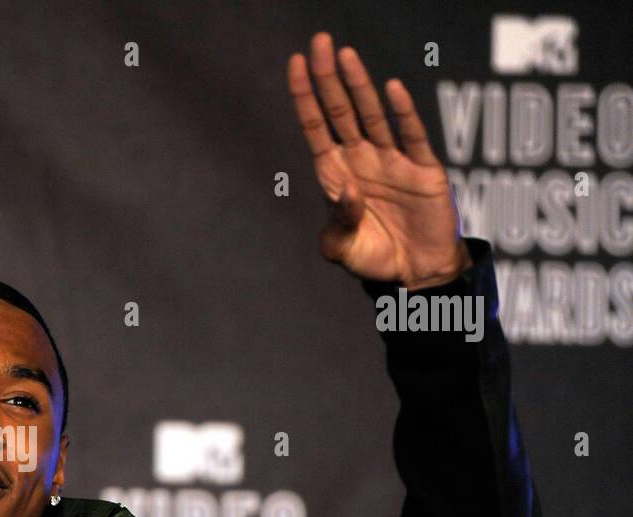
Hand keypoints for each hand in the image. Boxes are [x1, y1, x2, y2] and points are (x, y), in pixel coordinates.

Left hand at [287, 32, 470, 289]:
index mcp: (336, 175)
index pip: (317, 126)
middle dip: (328, 78)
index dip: (305, 96)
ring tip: (346, 56)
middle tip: (319, 42)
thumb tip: (345, 190)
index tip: (296, 64)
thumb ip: (338, 225)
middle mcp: (361, 160)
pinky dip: (402, 113)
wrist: (413, 275)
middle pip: (341, 111)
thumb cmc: (373, 259)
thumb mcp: (342, 250)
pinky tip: (391, 90)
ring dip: (359, 86)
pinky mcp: (421, 170)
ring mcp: (391, 161)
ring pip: (372, 115)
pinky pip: (411, 135)